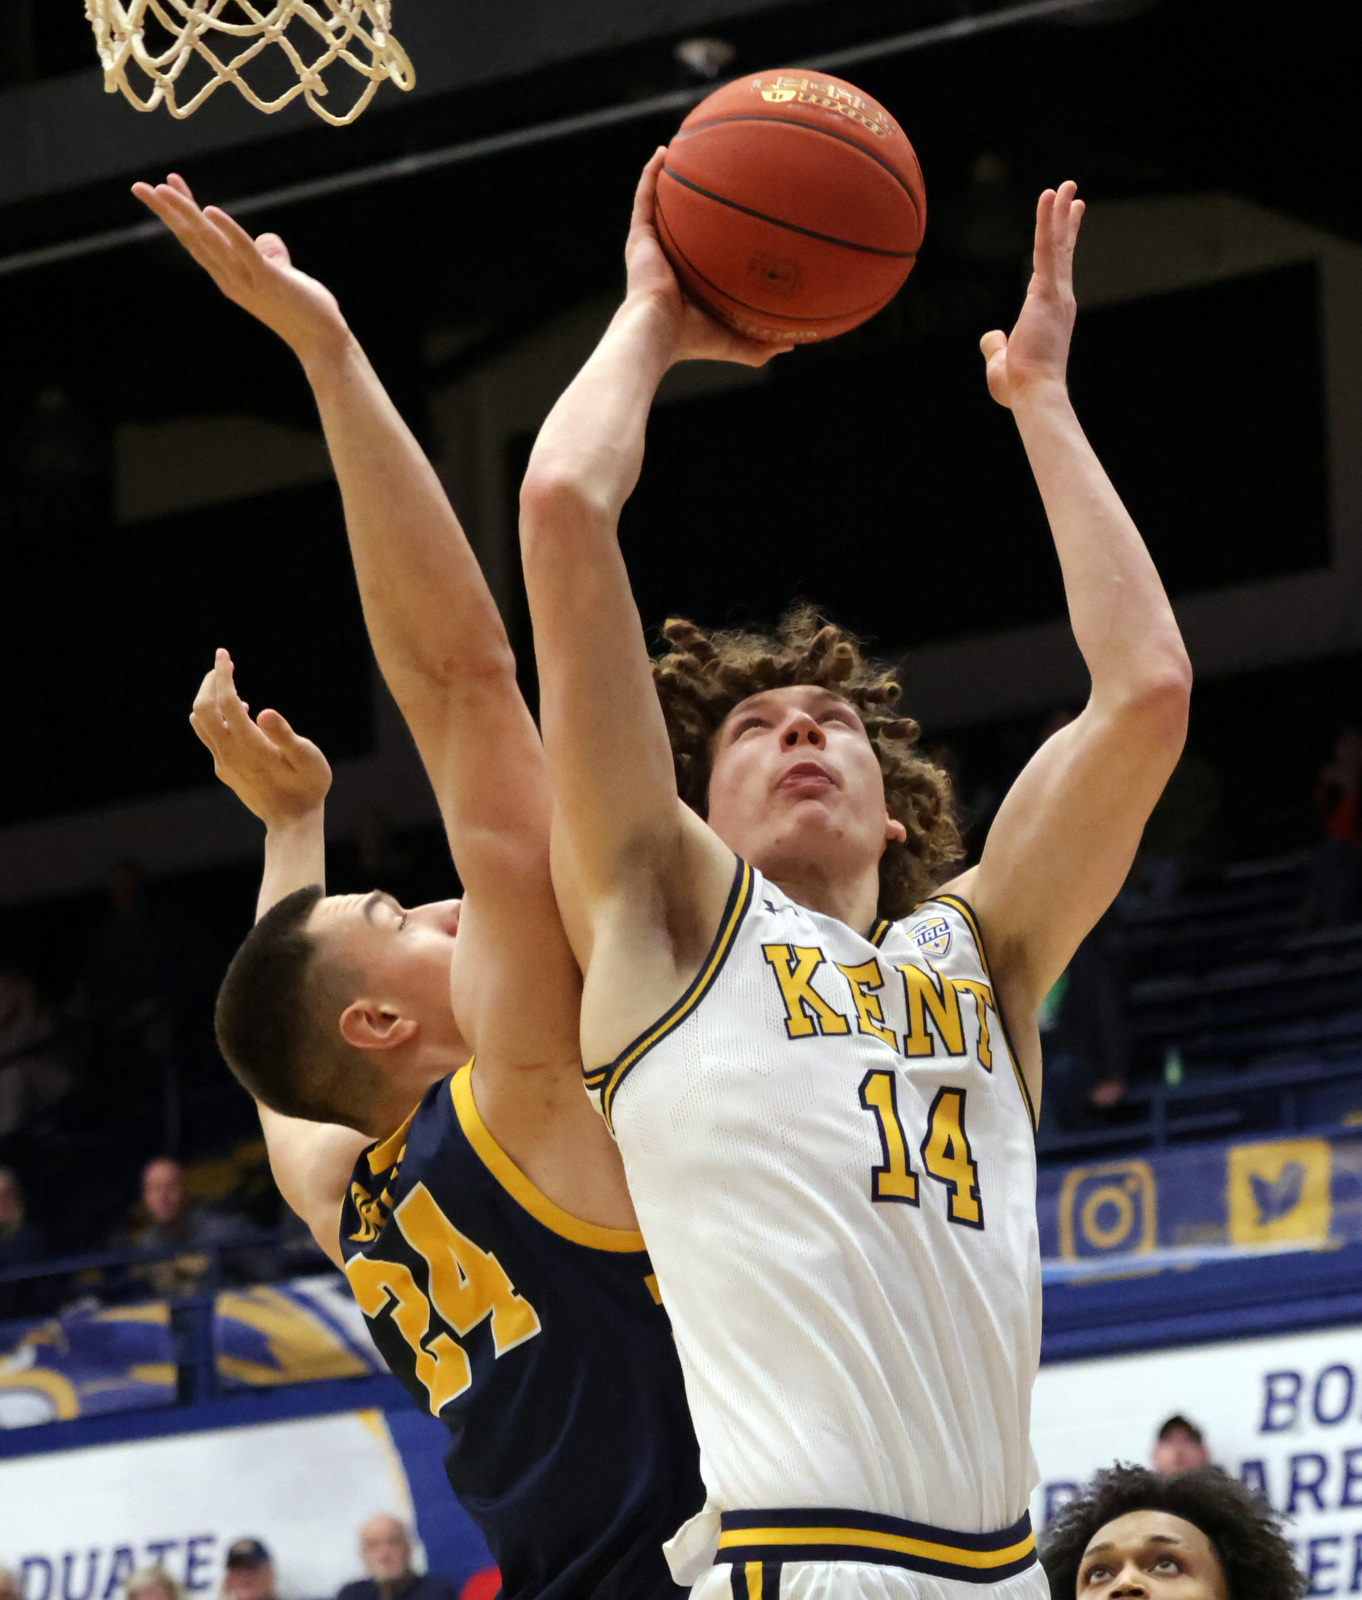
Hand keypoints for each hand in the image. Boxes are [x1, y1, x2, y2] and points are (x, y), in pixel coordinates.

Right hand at [132, 173, 349, 368]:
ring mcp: (247, 280)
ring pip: (209, 241)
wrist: (322, 341)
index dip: (180, 213)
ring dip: (185, 213)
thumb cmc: (304, 309)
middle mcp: (231, 279)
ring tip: (164, 189)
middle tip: (139, 187)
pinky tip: (211, 210)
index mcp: (230, 276)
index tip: (162, 187)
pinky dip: (228, 230)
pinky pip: (244, 251)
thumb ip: (271, 255)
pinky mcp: (268, 280)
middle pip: (193, 239)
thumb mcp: (282, 275)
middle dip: (166, 211)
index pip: (198, 240)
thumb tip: (266, 241)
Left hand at [191, 649, 331, 828]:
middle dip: (210, 682)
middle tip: (224, 665)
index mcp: (251, 746)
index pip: (226, 702)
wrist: (292, 823)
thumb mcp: (308, 759)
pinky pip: (209, 736)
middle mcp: (230, 754)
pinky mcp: (224, 770)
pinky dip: (215, 716)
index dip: (223, 674)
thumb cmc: (308, 788)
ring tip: (228, 685)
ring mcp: (224, 763)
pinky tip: (239, 715)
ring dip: (209, 699)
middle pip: (203, 709)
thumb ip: (285, 735)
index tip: (223, 654)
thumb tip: (263, 712)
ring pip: (200, 722)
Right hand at [624, 149, 793, 367]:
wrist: (657, 331)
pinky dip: (650, 175)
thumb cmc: (692, 340)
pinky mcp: (639, 238)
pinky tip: (663, 152)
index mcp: (687, 282)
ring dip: (667, 178)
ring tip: (683, 150)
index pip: (702, 253)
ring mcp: (651, 247)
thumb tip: (793, 345)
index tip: (738, 215)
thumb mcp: (736, 342)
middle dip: (693, 202)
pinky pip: (644, 198)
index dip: (716, 236)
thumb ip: (762, 344)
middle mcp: (668, 261)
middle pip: (682, 223)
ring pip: (659, 205)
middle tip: (715, 175)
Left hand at [979, 180, 1084, 408]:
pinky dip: (1047, 221)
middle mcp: (1060, 300)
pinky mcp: (1048, 292)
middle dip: (1067, 222)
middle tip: (1073, 196)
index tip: (1067, 225)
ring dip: (1060, 212)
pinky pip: (1046, 248)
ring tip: (1066, 185)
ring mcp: (1057, 294)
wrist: (1034, 394)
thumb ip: (996, 346)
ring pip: (1058, 245)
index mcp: (1051, 313)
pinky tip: (1049, 196)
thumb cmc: (1020, 387)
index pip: (1056, 272)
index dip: (1062, 247)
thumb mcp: (1000, 363)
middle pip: (1063, 252)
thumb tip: (992, 336)